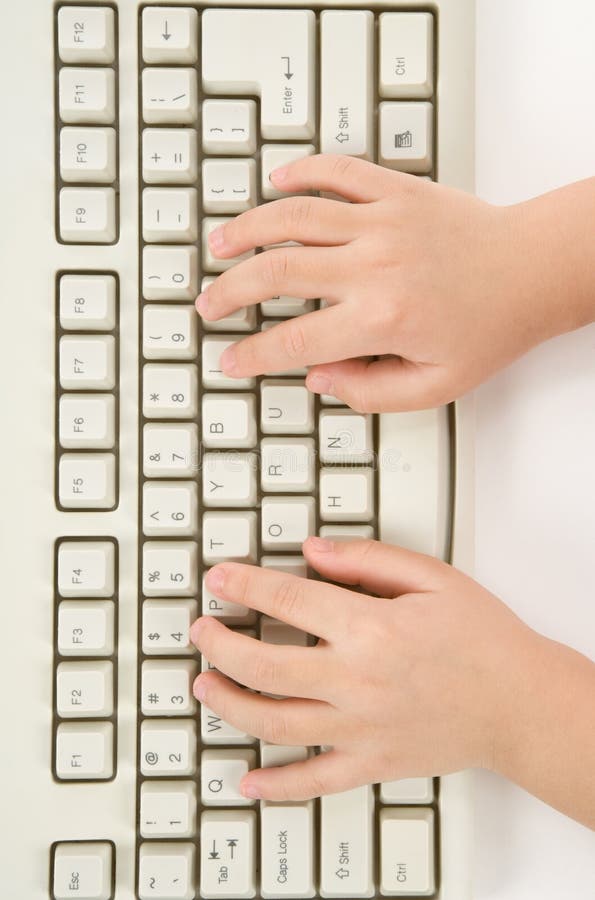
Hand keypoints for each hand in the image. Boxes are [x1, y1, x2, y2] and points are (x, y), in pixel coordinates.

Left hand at [190, 536, 541, 800]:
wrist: (521, 703)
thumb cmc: (484, 638)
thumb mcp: (432, 578)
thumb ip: (367, 561)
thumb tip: (313, 551)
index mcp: (369, 629)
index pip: (285, 600)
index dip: (243, 584)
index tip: (219, 578)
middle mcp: (356, 681)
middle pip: (263, 665)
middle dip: (219, 644)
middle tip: (200, 631)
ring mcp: (360, 728)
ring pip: (273, 722)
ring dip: (228, 705)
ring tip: (204, 686)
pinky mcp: (372, 762)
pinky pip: (314, 781)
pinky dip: (275, 786)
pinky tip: (247, 779)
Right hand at [195, 155, 574, 411]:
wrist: (532, 270)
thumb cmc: (489, 327)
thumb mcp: (434, 386)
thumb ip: (370, 391)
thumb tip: (319, 379)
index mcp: (381, 319)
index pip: (293, 341)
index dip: (252, 354)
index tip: (230, 359)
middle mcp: (373, 266)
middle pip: (276, 273)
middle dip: (231, 291)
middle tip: (209, 303)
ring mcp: (382, 222)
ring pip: (293, 217)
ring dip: (247, 230)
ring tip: (220, 244)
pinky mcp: (396, 191)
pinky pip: (337, 172)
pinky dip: (302, 171)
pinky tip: (276, 182)